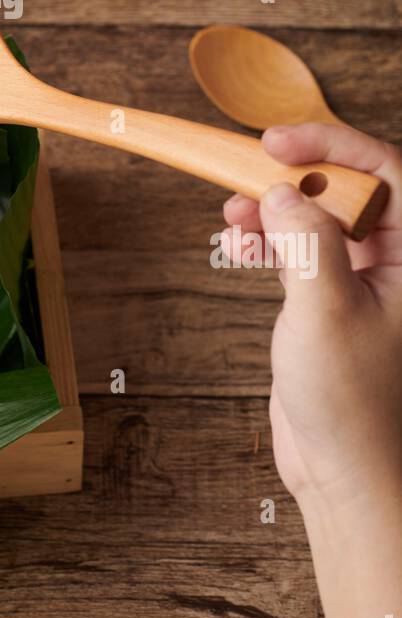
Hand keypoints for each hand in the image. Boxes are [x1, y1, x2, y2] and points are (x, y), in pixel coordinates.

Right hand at [222, 123, 401, 617]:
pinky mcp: (332, 303)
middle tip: (247, 176)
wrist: (349, 477)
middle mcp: (397, 264)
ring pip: (316, 218)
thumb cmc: (355, 407)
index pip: (388, 172)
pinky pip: (298, 251)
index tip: (277, 141)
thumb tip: (282, 191)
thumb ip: (306, 242)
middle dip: (293, 179)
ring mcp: (364, 283)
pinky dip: (266, 244)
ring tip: (231, 219)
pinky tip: (236, 250)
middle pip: (346, 190)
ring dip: (271, 211)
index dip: (333, 144)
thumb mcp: (325, 311)